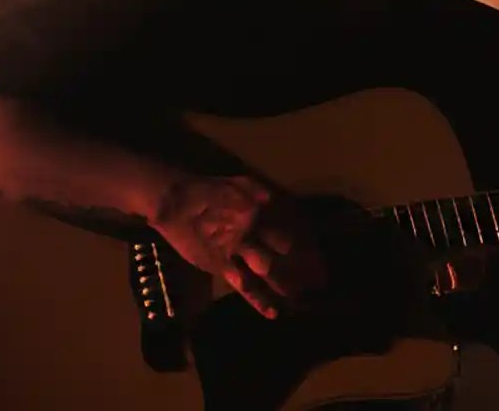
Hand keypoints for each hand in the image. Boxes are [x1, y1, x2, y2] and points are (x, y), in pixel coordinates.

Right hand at [151, 175, 327, 318]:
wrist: (176, 201)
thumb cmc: (213, 191)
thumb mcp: (247, 185)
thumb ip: (271, 198)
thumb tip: (296, 214)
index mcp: (264, 204)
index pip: (296, 226)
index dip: (312, 243)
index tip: (322, 255)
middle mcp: (255, 225)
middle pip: (289, 249)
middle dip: (308, 265)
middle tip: (321, 280)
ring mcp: (238, 247)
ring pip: (270, 269)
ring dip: (289, 285)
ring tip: (304, 297)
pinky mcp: (222, 265)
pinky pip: (244, 285)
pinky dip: (260, 300)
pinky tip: (274, 313)